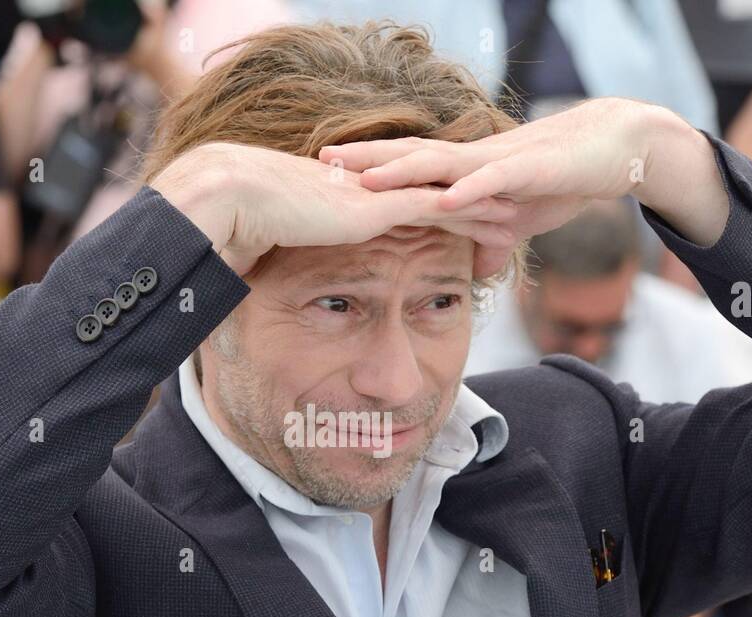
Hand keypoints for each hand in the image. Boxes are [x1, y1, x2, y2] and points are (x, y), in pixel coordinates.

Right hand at [150, 142, 519, 276]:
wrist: (231, 199)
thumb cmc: (235, 229)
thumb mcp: (264, 254)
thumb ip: (279, 267)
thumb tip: (253, 290)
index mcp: (342, 199)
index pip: (396, 201)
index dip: (428, 210)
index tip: (452, 222)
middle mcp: (367, 190)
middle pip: (430, 191)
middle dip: (467, 201)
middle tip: (503, 210)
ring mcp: (377, 193)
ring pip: (446, 195)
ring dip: (484, 204)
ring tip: (520, 212)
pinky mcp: (385, 205)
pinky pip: (444, 208)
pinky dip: (476, 214)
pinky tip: (505, 220)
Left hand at [319, 97, 728, 249]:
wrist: (612, 149)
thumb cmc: (560, 180)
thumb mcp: (519, 220)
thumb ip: (493, 241)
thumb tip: (475, 272)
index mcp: (464, 170)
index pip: (405, 166)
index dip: (366, 171)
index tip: (322, 177)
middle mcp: (473, 160)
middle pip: (408, 157)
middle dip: (365, 162)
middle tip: (320, 165)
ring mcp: (498, 161)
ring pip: (441, 163)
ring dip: (402, 171)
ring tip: (366, 180)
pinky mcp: (530, 168)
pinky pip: (493, 179)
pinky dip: (467, 189)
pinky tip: (442, 198)